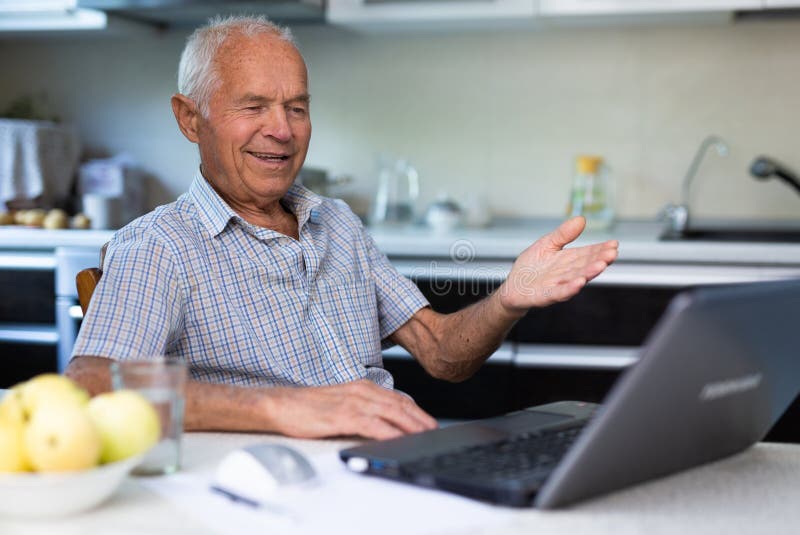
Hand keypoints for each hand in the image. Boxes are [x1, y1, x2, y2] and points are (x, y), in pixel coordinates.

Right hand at [270, 379, 437, 439]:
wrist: (281, 404)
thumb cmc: (308, 407)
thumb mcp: (342, 402)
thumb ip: (362, 408)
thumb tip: (382, 422)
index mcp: (362, 387)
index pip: (397, 399)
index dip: (417, 412)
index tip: (430, 423)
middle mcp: (361, 391)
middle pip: (400, 405)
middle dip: (420, 419)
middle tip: (435, 432)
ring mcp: (352, 402)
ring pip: (391, 413)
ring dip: (411, 426)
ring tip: (425, 436)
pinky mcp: (342, 416)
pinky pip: (371, 425)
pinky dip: (388, 432)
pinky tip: (398, 440)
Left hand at [498, 216, 617, 312]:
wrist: (513, 288)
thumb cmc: (531, 267)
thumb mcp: (547, 244)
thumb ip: (563, 234)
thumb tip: (581, 218)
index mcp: (568, 260)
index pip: (588, 254)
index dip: (601, 250)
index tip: (614, 244)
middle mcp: (567, 274)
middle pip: (585, 266)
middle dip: (599, 260)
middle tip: (612, 253)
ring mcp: (557, 285)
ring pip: (576, 279)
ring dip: (588, 273)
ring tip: (600, 266)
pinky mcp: (545, 296)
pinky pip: (559, 293)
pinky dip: (569, 289)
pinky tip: (579, 283)